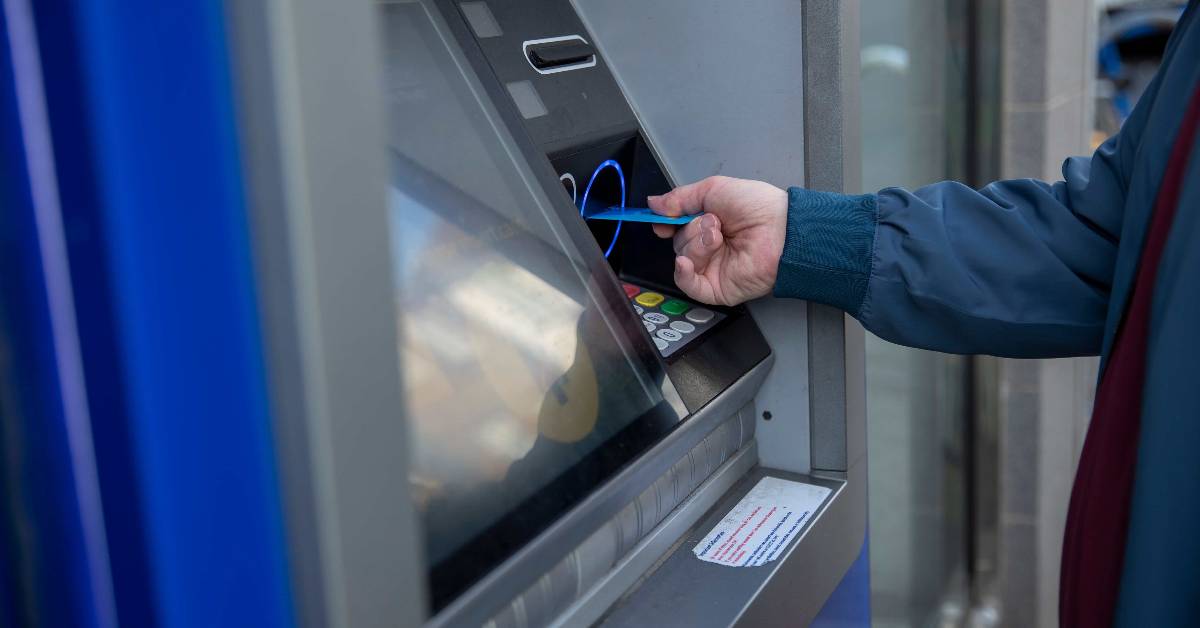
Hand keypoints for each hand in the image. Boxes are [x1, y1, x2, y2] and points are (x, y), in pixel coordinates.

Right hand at [647, 176, 786, 305]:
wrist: (781, 230)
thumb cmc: (759, 207)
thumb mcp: (713, 189)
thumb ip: (680, 197)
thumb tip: (655, 203)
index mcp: (709, 222)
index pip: (676, 226)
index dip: (666, 223)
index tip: (662, 220)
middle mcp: (710, 246)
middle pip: (679, 242)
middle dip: (691, 230)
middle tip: (713, 223)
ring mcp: (713, 267)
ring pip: (683, 259)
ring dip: (697, 245)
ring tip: (718, 237)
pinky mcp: (717, 288)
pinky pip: (689, 285)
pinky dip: (683, 273)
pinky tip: (685, 262)